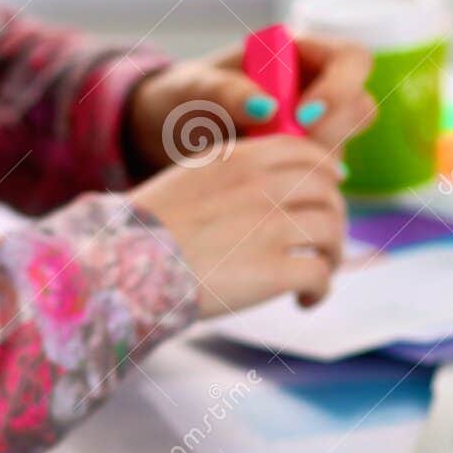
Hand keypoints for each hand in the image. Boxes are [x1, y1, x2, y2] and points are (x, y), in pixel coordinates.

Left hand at [126, 34, 376, 174]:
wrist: (167, 137)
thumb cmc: (181, 99)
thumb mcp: (194, 89)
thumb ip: (226, 91)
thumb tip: (267, 107)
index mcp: (300, 53)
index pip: (352, 60)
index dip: (341, 87)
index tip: (303, 116)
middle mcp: (319, 90)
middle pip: (360, 108)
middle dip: (331, 132)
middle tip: (289, 150)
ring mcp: (317, 130)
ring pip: (344, 147)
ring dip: (313, 162)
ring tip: (264, 166)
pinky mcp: (307, 165)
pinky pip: (324, 178)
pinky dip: (301, 184)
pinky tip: (267, 186)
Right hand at [130, 136, 346, 317]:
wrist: (118, 268)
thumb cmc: (145, 231)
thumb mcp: (190, 181)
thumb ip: (232, 176)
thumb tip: (270, 185)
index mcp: (239, 160)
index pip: (305, 152)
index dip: (327, 171)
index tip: (333, 187)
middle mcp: (260, 187)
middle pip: (327, 192)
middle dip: (334, 217)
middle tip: (325, 242)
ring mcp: (270, 227)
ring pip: (331, 231)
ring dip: (332, 255)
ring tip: (317, 274)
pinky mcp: (273, 270)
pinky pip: (319, 273)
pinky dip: (320, 289)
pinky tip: (304, 300)